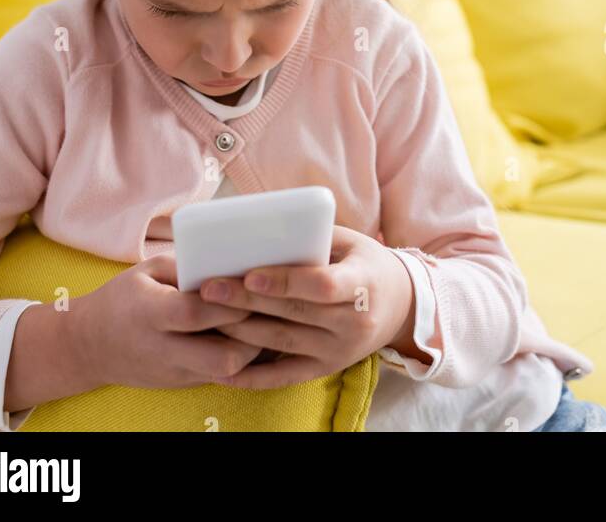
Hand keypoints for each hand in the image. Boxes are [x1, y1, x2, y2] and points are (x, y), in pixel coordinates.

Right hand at [73, 254, 262, 389]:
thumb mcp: (148, 271)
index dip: (227, 301)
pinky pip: (223, 376)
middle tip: (270, 306)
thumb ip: (187, 267)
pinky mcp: (185, 384)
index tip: (253, 282)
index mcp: (150, 314)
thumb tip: (230, 262)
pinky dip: (242, 357)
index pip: (195, 314)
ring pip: (228, 373)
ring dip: (254, 348)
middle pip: (220, 357)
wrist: (90, 347)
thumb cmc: (123, 299)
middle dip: (252, 334)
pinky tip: (256, 334)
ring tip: (268, 319)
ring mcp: (176, 373)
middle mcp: (164, 350)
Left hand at [196, 224, 419, 388]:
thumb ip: (312, 238)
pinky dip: (252, 377)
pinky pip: (284, 376)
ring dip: (241, 330)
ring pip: (282, 342)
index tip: (251, 274)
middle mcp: (353, 323)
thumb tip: (261, 229)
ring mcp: (339, 351)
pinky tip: (222, 371)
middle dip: (247, 301)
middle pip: (294, 313)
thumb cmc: (364, 263)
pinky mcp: (325, 369)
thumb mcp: (350, 242)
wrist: (399, 305)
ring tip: (206, 314)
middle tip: (209, 288)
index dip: (286, 282)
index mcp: (362, 284)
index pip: (323, 286)